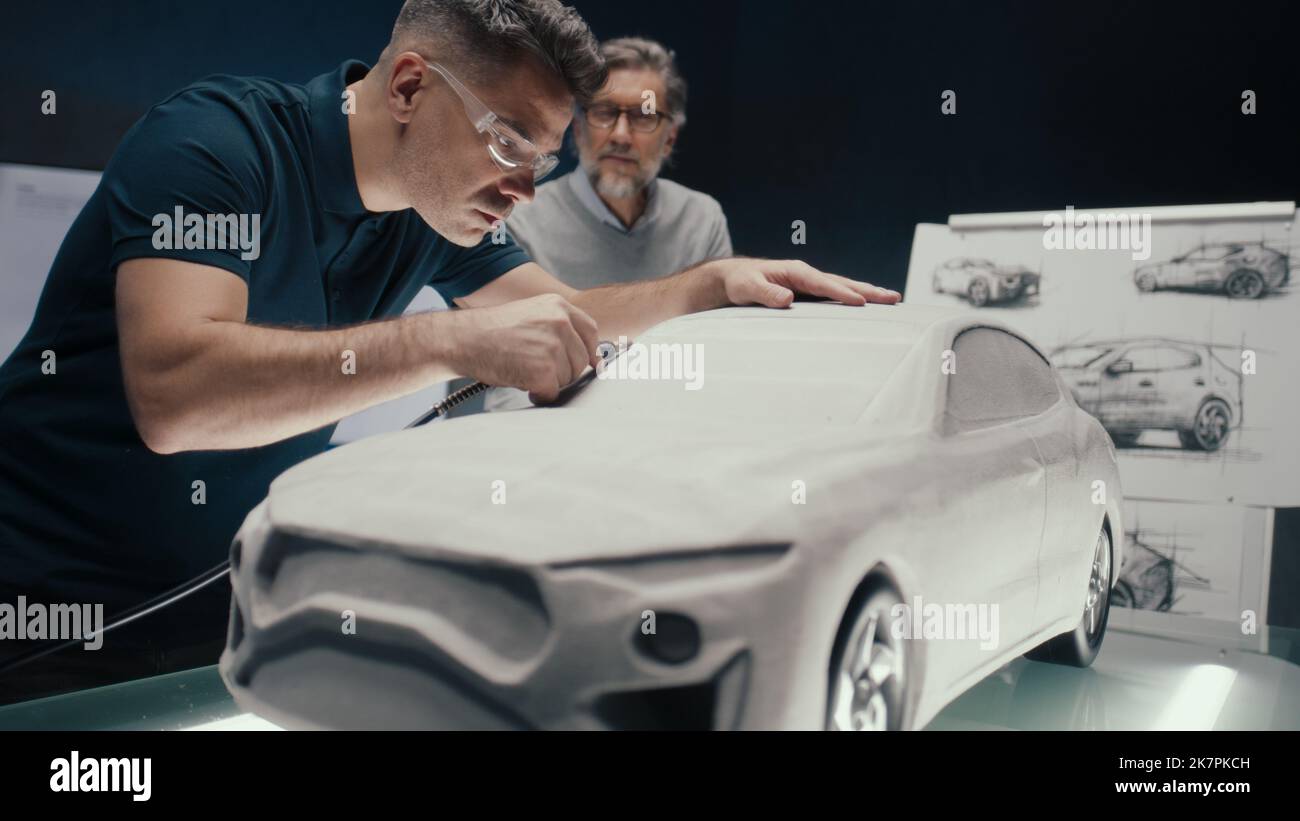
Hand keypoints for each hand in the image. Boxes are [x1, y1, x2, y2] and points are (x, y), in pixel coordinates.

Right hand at [447, 294, 600, 403]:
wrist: (463, 339)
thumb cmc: (490, 330)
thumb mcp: (530, 314)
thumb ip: (557, 328)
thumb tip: (584, 354)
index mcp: (558, 306)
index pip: (590, 331)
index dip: (590, 351)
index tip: (591, 364)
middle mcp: (560, 322)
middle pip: (581, 359)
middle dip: (564, 370)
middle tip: (537, 368)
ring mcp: (553, 346)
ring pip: (568, 377)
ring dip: (549, 381)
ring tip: (523, 369)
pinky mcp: (544, 370)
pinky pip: (552, 392)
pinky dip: (539, 393)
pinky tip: (522, 382)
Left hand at [709, 258, 900, 307]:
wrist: (734, 279)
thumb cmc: (740, 282)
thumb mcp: (748, 288)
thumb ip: (766, 293)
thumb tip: (786, 299)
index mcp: (795, 271)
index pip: (823, 284)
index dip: (842, 293)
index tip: (861, 302)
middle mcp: (807, 275)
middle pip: (842, 282)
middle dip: (868, 290)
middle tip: (893, 297)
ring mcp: (810, 283)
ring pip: (843, 287)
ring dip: (867, 293)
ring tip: (892, 300)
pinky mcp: (809, 293)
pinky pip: (836, 295)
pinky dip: (854, 298)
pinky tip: (869, 306)